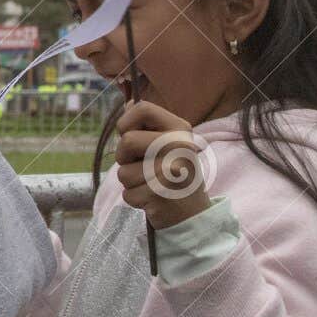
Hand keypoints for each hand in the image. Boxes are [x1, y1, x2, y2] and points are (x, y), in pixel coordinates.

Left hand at [115, 102, 212, 228]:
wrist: (194, 213)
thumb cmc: (174, 174)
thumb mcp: (168, 143)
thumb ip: (147, 125)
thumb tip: (129, 103)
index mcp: (181, 129)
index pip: (141, 108)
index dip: (126, 122)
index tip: (131, 136)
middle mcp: (180, 146)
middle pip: (126, 141)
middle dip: (124, 158)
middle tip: (142, 167)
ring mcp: (172, 171)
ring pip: (123, 172)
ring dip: (130, 181)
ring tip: (151, 184)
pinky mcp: (161, 195)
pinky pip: (127, 194)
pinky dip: (135, 199)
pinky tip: (153, 199)